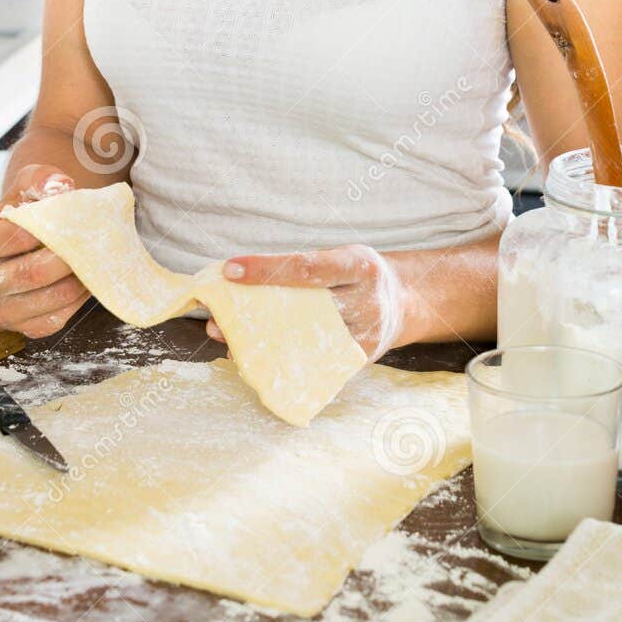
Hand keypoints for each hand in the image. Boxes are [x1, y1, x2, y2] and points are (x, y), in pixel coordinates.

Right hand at [0, 163, 88, 338]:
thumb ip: (41, 179)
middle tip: (91, 243)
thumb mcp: (31, 183)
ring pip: (51, 298)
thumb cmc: (29, 209)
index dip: (47, 230)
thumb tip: (60, 187)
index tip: (70, 221)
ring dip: (79, 279)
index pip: (13, 238)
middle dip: (69, 256)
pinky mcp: (22, 328)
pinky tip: (84, 280)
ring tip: (91, 259)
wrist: (28, 240)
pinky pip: (57, 319)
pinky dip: (77, 301)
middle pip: (34, 273)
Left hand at [205, 244, 409, 360]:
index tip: (229, 270)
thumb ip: (304, 270)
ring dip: (261, 342)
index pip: (307, 266)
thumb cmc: (358, 277)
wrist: (405, 303)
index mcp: (360, 267)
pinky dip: (283, 360)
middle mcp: (367, 302)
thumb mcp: (342, 258)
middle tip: (216, 317)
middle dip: (255, 313)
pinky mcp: (360, 361)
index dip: (267, 268)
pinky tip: (256, 358)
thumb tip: (240, 278)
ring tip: (227, 340)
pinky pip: (316, 364)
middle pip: (303, 308)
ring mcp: (366, 336)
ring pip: (304, 341)